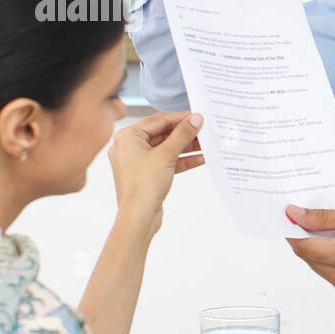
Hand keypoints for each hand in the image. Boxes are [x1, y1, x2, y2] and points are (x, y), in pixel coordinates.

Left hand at [108, 111, 204, 230]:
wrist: (138, 216)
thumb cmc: (143, 185)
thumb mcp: (167, 155)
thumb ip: (183, 134)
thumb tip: (196, 118)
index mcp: (128, 136)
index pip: (159, 120)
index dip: (181, 118)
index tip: (198, 116)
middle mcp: (130, 146)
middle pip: (163, 133)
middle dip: (186, 134)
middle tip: (205, 130)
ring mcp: (138, 161)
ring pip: (166, 148)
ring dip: (187, 147)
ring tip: (206, 144)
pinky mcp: (146, 174)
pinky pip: (166, 161)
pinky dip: (182, 160)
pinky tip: (200, 159)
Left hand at [284, 204, 334, 297]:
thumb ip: (322, 217)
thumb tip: (294, 216)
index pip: (304, 247)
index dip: (293, 231)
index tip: (290, 216)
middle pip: (308, 256)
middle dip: (307, 237)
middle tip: (316, 220)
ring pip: (315, 265)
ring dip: (317, 248)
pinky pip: (326, 272)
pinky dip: (327, 258)